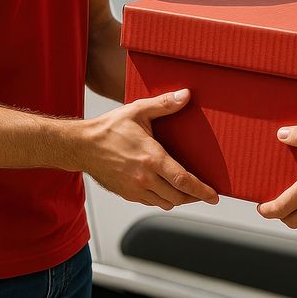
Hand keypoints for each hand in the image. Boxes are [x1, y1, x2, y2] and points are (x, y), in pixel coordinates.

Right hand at [79, 89, 219, 208]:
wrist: (82, 146)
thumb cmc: (110, 128)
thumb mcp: (138, 111)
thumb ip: (164, 104)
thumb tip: (186, 95)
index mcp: (152, 158)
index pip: (183, 181)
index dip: (202, 191)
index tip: (214, 197)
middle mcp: (144, 178)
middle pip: (178, 197)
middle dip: (194, 197)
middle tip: (203, 193)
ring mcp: (135, 189)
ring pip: (165, 202)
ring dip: (178, 199)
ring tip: (186, 191)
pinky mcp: (126, 194)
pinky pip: (151, 202)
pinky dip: (162, 198)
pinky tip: (165, 189)